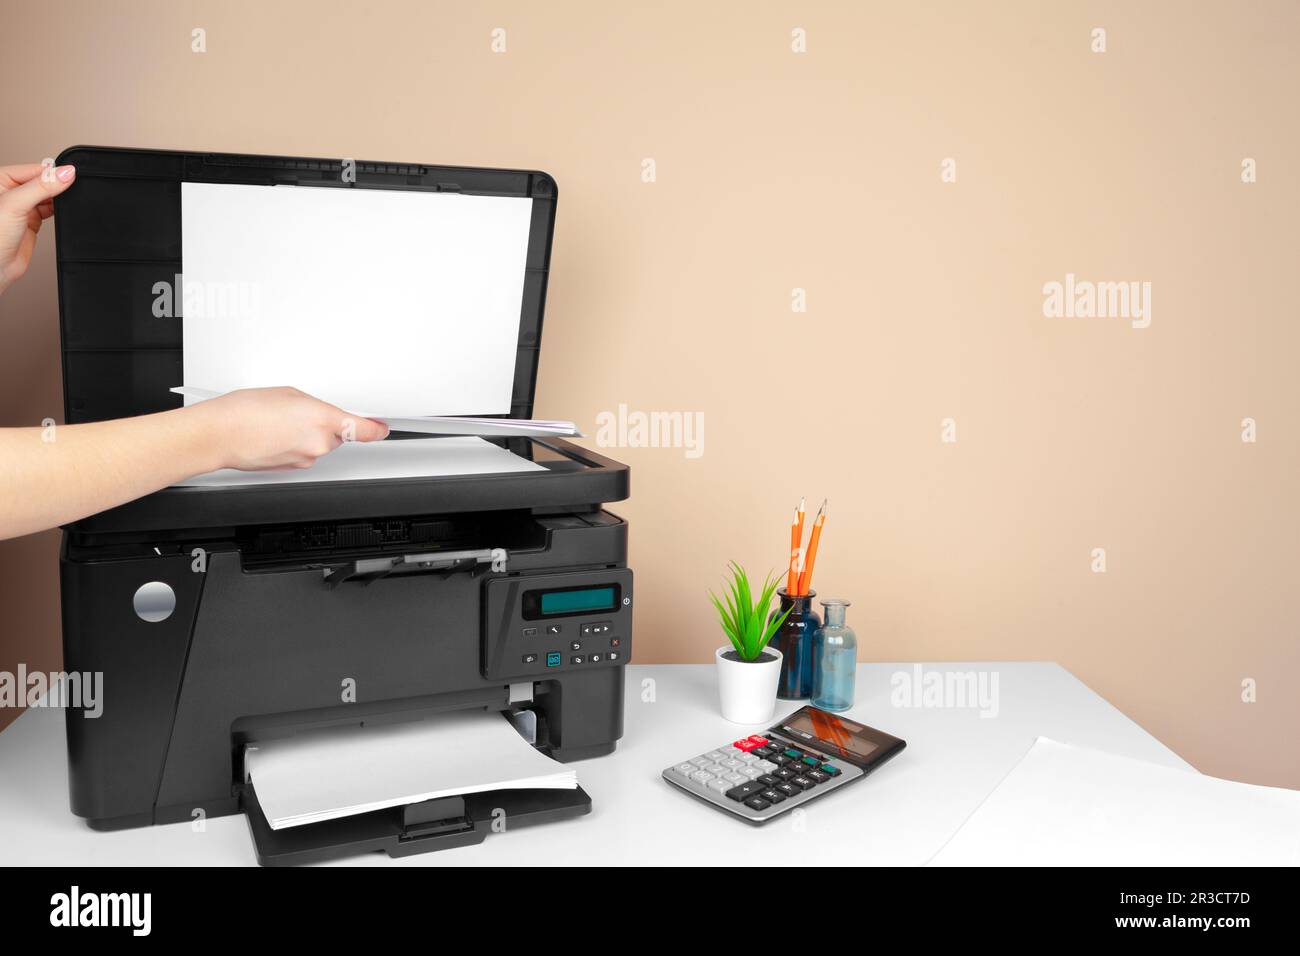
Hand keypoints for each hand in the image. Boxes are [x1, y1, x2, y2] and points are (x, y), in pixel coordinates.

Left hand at [0, 162, 75, 294]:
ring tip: (66, 201)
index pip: (32, 169)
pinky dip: (59, 210)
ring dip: (58, 198)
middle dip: (56, 184)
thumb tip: (65, 173)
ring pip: (48, 195)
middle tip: (71, 187)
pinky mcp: (32, 221)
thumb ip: (42, 187)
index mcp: (0, 180)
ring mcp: (22, 207)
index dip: (51, 171)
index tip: (70, 174)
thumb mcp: (16, 204)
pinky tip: (63, 210)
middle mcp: (10, 192)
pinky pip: (50, 210)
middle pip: (42, 181)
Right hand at [189, 387, 389, 470]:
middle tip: (302, 412)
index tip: (382, 426)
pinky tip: (276, 433)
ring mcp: (306, 459)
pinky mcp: (293, 467)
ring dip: (310, 433)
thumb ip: (316, 406)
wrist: (219, 434)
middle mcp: (320, 444)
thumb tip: (323, 413)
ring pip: (321, 444)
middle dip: (328, 423)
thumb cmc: (246, 411)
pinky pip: (304, 453)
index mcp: (324, 420)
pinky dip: (296, 444)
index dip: (377, 428)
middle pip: (340, 434)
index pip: (365, 430)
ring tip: (282, 421)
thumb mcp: (290, 393)